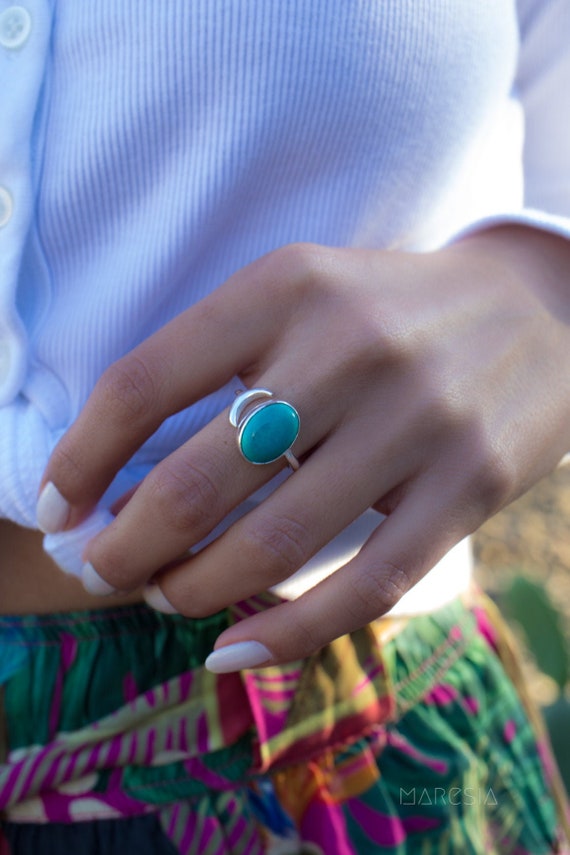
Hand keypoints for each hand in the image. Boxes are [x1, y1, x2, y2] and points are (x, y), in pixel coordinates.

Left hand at [37, 228, 569, 669]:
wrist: (535, 309)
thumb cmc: (389, 312)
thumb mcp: (301, 298)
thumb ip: (218, 367)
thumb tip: (118, 478)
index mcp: (287, 286)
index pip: (144, 381)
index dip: (79, 458)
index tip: (56, 508)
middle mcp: (350, 347)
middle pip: (196, 481)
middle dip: (124, 548)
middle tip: (102, 567)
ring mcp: (419, 420)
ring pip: (274, 544)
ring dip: (194, 590)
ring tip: (167, 595)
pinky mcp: (473, 483)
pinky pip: (366, 583)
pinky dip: (288, 633)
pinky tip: (235, 650)